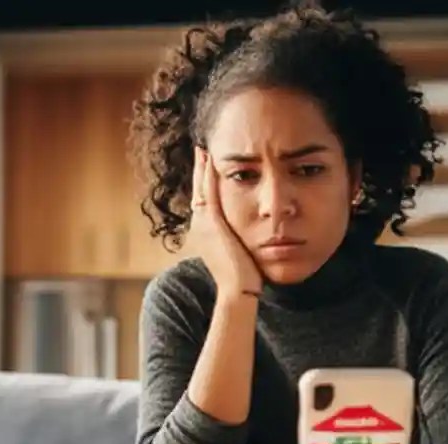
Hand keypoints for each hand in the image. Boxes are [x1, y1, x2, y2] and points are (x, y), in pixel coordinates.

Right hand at [190, 147, 263, 298]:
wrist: (237, 290)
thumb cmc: (243, 276)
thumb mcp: (237, 251)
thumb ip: (237, 238)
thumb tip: (250, 233)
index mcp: (205, 231)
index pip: (202, 200)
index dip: (203, 183)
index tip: (206, 166)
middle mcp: (200, 225)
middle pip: (197, 190)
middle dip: (199, 170)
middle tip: (200, 150)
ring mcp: (204, 224)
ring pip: (200, 188)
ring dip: (202, 168)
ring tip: (204, 149)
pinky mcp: (213, 223)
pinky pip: (209, 193)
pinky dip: (208, 176)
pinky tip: (212, 160)